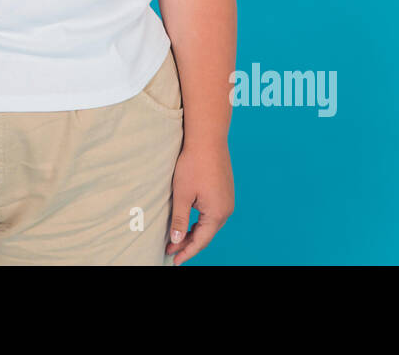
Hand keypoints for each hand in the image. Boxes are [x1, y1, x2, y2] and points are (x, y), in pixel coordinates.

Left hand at [165, 138, 234, 264]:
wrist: (207, 139)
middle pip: (206, 234)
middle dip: (188, 244)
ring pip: (209, 224)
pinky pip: (212, 213)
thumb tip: (177, 241)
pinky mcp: (224, 191)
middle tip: (171, 251)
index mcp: (217, 214)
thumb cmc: (193, 165)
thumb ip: (180, 220)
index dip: (186, 252)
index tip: (174, 261)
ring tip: (178, 240)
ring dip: (194, 232)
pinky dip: (200, 221)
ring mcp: (227, 200)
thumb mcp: (182, 195)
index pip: (200, 241)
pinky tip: (190, 222)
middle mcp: (226, 209)